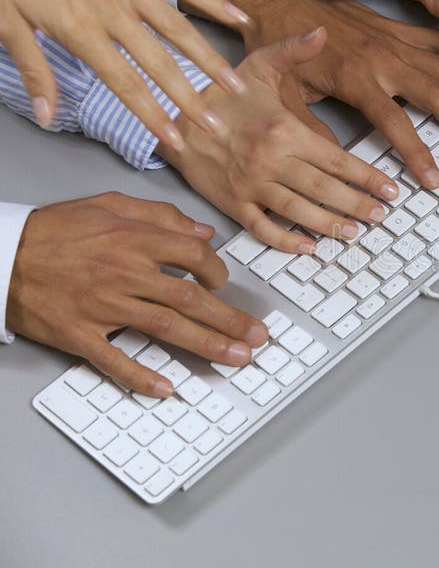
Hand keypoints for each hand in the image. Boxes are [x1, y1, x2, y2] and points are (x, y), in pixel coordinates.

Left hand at [0, 0, 251, 148]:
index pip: (125, 83)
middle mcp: (115, 11)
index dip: (152, 115)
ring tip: (235, 85)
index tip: (175, 139)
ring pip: (180, 30)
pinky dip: (214, 1)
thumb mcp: (7, 19)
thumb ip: (33, 69)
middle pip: (161, 64)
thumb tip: (46, 115)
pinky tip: (239, 17)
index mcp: (82, 29)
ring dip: (210, 60)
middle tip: (216, 125)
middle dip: (191, 99)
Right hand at [7, 193, 267, 397]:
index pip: (193, 256)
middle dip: (230, 320)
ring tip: (236, 357)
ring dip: (207, 346)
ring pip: (166, 328)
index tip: (224, 284)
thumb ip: (159, 216)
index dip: (217, 271)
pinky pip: (115, 359)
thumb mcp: (108, 205)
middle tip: (257, 336)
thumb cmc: (54, 231)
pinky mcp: (79, 333)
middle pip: (190, 300)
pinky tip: (167, 387)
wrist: (0, 254)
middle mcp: (124, 273)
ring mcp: (103, 306)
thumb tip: (203, 233)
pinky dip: (141, 376)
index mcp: (133, 240)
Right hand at [160, 29, 399, 253]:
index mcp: (284, 130)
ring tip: (354, 233)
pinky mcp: (232, 202)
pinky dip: (285, 242)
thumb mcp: (260, 64)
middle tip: (382, 216)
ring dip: (329, 226)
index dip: (367, 177)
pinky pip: (262, 228)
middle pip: (324, 190)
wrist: (172, 116)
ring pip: (298, 212)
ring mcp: (251, 185)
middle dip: (357, 205)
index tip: (390, 189)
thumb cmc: (221, 92)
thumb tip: (324, 31)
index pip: (337, 159)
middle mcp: (270, 161)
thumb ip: (296, 50)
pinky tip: (308, 248)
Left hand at [244, 0, 438, 189]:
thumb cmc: (276, 46)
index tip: (436, 179)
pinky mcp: (397, 30)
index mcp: (356, 78)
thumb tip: (335, 162)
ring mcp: (394, 42)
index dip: (417, 154)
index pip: (395, 124)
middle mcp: (383, 59)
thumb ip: (311, 129)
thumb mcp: (282, 94)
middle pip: (437, 97)